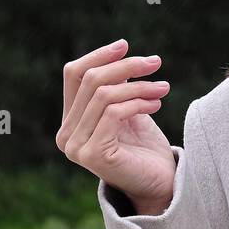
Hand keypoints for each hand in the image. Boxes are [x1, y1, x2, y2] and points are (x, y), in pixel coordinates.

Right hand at [56, 38, 175, 211]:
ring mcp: (76, 147)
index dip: (98, 55)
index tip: (125, 45)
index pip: (74, 75)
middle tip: (156, 62)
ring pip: (105, 95)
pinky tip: (157, 105)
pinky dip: (138, 103)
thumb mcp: (129, 107)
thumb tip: (120, 50)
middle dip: (126, 66)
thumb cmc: (145, 146)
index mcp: (70, 121)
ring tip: (163, 89)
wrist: (161, 183)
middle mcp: (66, 135)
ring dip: (139, 86)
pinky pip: (114, 113)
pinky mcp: (93, 154)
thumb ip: (117, 85)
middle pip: (91, 81)